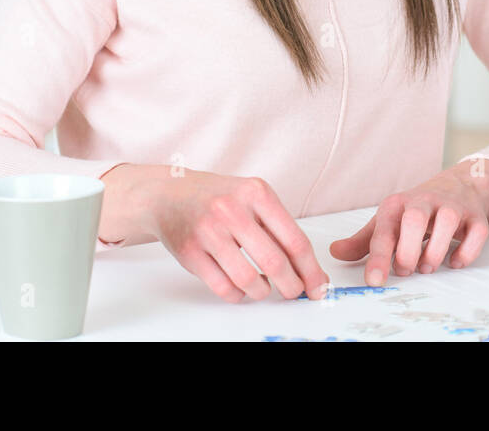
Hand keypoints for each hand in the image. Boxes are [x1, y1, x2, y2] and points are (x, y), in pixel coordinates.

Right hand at [139, 166, 329, 302]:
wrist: (170, 194)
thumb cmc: (219, 198)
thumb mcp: (253, 198)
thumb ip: (278, 228)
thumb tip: (308, 268)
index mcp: (256, 193)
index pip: (295, 239)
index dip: (310, 269)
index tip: (318, 285)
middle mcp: (232, 210)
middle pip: (274, 262)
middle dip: (291, 285)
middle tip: (294, 293)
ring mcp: (208, 231)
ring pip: (247, 279)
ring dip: (262, 291)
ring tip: (264, 288)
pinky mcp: (189, 252)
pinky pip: (222, 287)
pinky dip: (238, 294)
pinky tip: (241, 288)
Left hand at [329, 159, 488, 284]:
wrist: (459, 185)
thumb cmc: (418, 208)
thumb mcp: (389, 221)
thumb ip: (364, 240)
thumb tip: (335, 252)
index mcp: (398, 205)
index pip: (384, 231)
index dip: (378, 258)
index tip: (374, 281)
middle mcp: (424, 201)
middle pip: (414, 220)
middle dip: (408, 252)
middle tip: (406, 268)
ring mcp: (452, 206)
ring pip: (447, 223)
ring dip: (435, 253)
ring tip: (427, 266)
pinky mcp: (475, 216)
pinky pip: (476, 233)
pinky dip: (466, 252)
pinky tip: (454, 260)